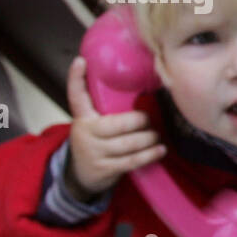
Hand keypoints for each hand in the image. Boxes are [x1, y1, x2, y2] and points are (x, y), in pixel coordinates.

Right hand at [64, 55, 166, 200]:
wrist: (81, 175)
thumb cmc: (96, 143)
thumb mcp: (94, 124)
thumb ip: (107, 110)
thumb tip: (139, 87)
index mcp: (82, 117)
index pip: (76, 95)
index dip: (76, 78)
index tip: (81, 61)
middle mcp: (85, 133)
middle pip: (116, 124)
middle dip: (139, 121)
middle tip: (147, 120)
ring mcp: (94, 152)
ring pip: (128, 143)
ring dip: (148, 138)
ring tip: (155, 135)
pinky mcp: (105, 169)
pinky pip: (132, 160)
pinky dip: (149, 154)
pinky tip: (160, 150)